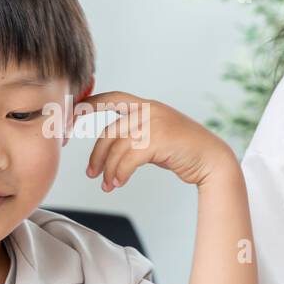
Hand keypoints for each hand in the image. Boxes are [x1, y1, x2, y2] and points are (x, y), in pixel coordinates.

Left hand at [82, 91, 233, 188]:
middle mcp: (150, 109)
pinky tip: (118, 183)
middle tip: (91, 173)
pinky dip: (120, 174)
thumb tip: (109, 151)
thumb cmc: (184, 152)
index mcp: (147, 105)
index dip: (88, 106)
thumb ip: (136, 135)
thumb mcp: (157, 136)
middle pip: (110, 131)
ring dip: (109, 170)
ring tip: (108, 185)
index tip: (70, 118)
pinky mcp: (160, 139)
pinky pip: (129, 158)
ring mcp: (155, 123)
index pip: (112, 98)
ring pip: (118, 148)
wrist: (213, 160)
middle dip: (97, 155)